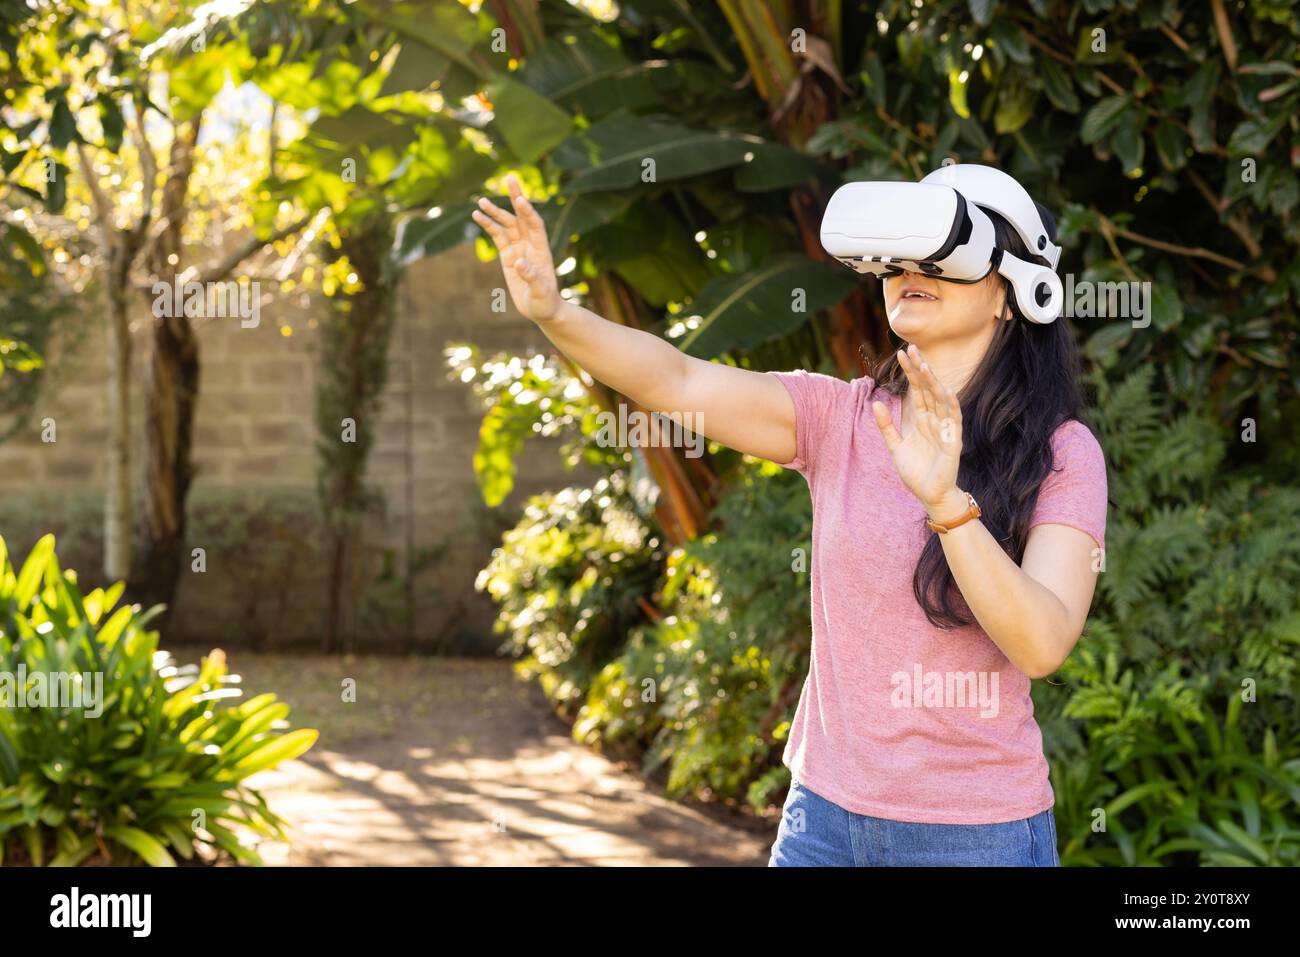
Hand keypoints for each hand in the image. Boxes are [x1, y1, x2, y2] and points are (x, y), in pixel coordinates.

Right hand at [471, 173, 562, 323]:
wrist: (542, 311)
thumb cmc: (546, 303)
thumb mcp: (541, 293)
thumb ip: (532, 278)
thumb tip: (519, 263)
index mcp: (542, 250)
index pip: (535, 225)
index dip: (528, 212)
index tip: (520, 200)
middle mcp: (530, 245)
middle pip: (522, 216)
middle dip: (516, 197)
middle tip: (510, 177)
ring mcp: (518, 248)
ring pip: (506, 224)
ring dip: (495, 212)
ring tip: (480, 201)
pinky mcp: (507, 256)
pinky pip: (497, 236)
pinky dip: (488, 226)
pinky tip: (477, 216)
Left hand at [870, 344, 967, 519]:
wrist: (929, 495)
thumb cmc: (916, 472)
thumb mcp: (895, 446)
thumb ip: (886, 426)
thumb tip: (875, 403)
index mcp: (921, 419)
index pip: (916, 390)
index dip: (909, 372)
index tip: (901, 353)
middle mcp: (934, 420)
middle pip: (927, 389)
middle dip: (920, 369)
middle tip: (911, 348)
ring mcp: (945, 429)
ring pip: (940, 399)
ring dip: (933, 382)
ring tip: (925, 365)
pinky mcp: (953, 441)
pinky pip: (953, 420)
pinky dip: (950, 406)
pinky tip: (945, 391)